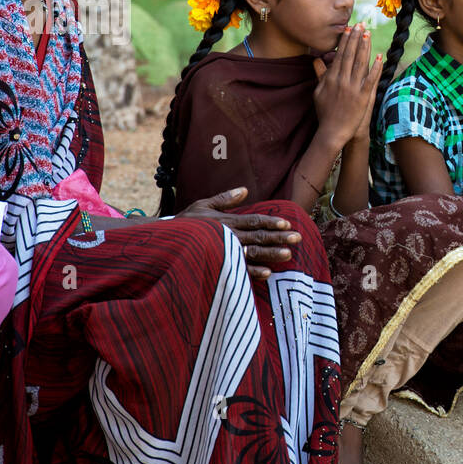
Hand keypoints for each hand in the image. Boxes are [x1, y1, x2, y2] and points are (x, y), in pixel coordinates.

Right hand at [178, 186, 300, 278]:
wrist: (164, 242)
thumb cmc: (185, 223)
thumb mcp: (203, 205)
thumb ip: (225, 198)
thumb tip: (244, 190)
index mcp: (226, 222)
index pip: (253, 221)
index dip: (271, 222)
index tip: (287, 223)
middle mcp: (228, 236)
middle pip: (258, 236)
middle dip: (279, 237)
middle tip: (298, 238)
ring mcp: (225, 251)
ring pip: (253, 253)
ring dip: (271, 254)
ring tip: (288, 255)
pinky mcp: (219, 264)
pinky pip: (238, 269)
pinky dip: (253, 271)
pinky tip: (268, 274)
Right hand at [313, 23, 380, 146]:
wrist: (332, 131)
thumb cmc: (325, 113)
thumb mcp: (318, 92)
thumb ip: (319, 75)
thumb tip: (316, 60)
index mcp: (331, 78)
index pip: (340, 55)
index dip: (345, 41)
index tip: (349, 29)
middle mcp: (342, 80)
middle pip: (350, 55)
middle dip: (356, 39)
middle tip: (360, 24)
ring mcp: (353, 88)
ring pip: (360, 64)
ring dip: (365, 48)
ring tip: (368, 34)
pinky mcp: (362, 97)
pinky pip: (370, 80)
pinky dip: (375, 68)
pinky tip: (379, 57)